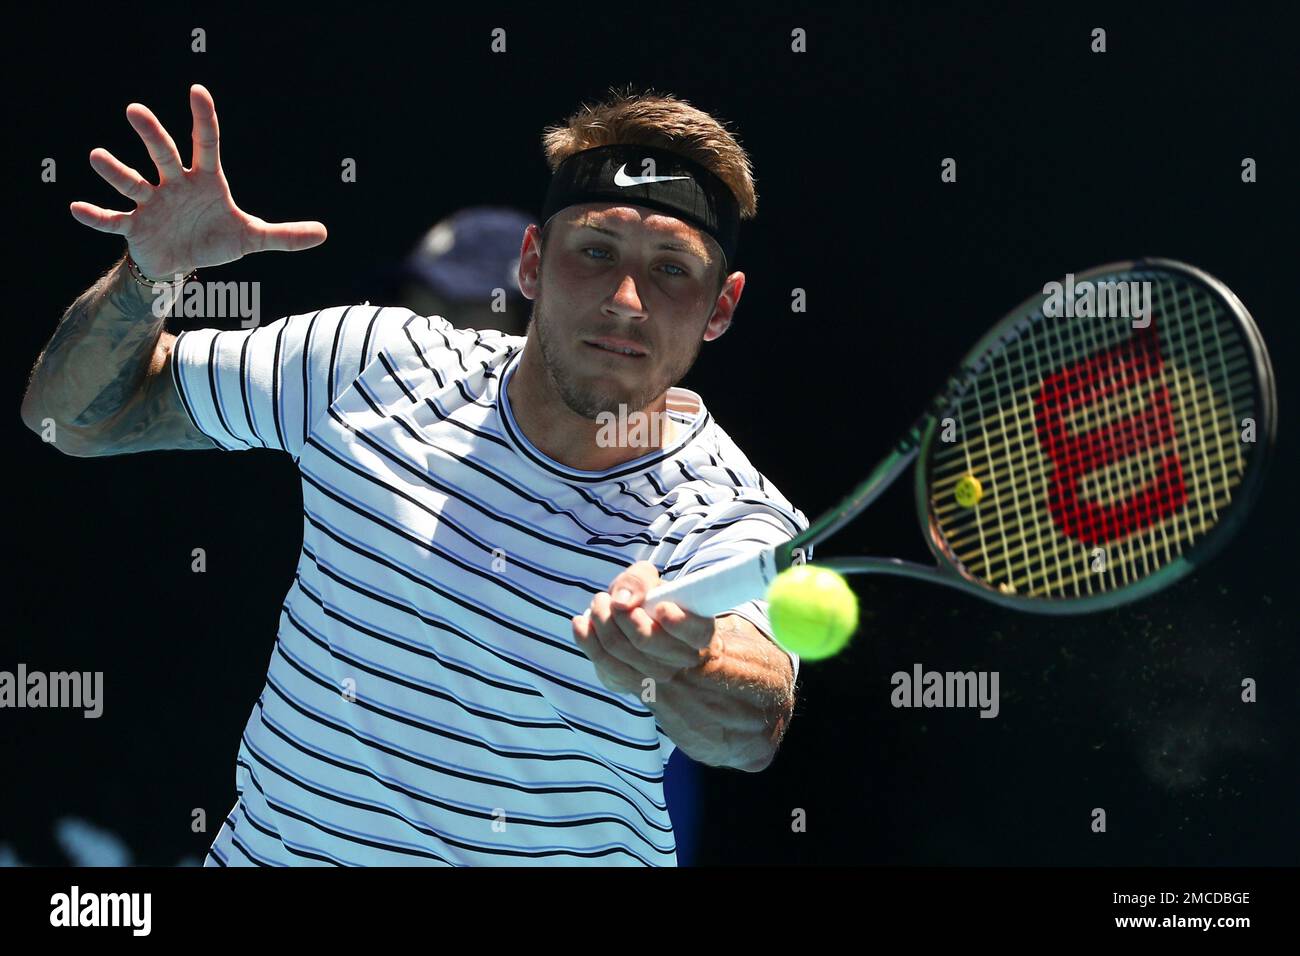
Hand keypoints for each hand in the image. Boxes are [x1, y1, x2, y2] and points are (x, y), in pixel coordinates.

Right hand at [70, 83, 326, 278]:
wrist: (183, 262)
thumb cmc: (215, 239)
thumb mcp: (252, 238)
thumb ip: (284, 235)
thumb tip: (325, 234)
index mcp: (203, 181)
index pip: (205, 143)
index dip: (202, 119)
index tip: (196, 91)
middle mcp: (173, 185)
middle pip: (162, 154)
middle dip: (150, 134)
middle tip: (136, 110)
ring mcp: (151, 203)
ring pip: (131, 182)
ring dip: (115, 171)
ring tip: (98, 155)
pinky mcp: (133, 228)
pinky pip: (111, 220)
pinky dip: (94, 216)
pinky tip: (76, 208)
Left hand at [571, 561, 720, 696]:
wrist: (646, 632)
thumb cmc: (652, 602)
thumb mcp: (651, 582)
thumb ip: (639, 580)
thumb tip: (621, 600)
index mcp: (697, 631)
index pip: (694, 632)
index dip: (677, 623)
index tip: (662, 608)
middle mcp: (680, 659)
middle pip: (644, 640)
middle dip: (619, 614)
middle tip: (608, 597)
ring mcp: (654, 676)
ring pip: (619, 649)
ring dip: (600, 620)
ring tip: (599, 603)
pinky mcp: (628, 682)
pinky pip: (602, 663)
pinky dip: (586, 639)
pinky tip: (581, 622)